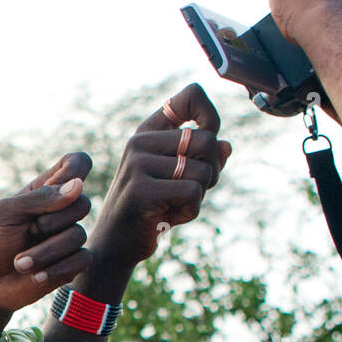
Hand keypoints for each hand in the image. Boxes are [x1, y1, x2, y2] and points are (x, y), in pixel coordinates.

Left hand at [0, 151, 91, 341]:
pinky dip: (56, 269)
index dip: (75, 169)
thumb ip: (41, 197)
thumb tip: (78, 186)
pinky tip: (36, 276)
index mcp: (46, 190)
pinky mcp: (73, 263)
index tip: (56, 184)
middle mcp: (62, 211)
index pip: (77, 164)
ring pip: (78, 235)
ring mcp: (69, 237)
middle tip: (27, 232)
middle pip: (82, 202)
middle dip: (51, 221)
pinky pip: (82, 260)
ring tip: (19, 263)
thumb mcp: (8, 213)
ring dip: (44, 252)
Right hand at [87, 84, 228, 269]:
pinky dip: (190, 211)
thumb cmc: (152, 209)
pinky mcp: (140, 190)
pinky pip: (192, 193)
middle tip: (191, 191)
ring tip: (174, 206)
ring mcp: (137, 164)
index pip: (191, 95)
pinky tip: (169, 218)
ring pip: (203, 170)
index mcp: (148, 131)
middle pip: (208, 140)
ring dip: (199, 196)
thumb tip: (226, 147)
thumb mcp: (179, 178)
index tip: (205, 146)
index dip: (211, 116)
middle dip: (212, 171)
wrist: (115, 245)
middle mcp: (140, 142)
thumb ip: (203, 159)